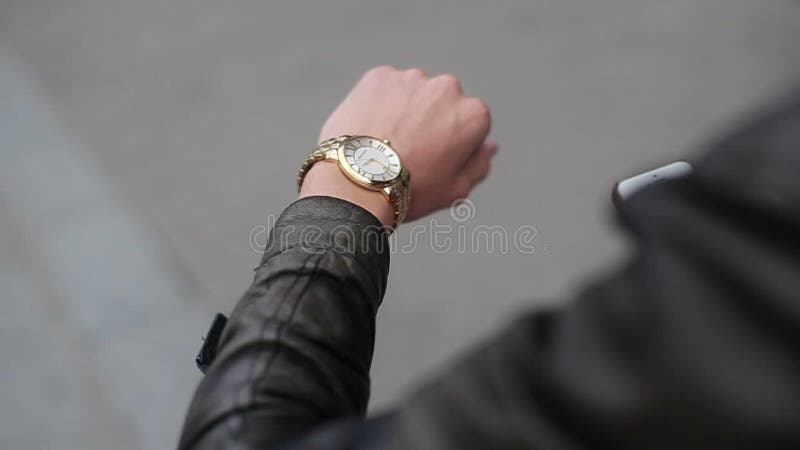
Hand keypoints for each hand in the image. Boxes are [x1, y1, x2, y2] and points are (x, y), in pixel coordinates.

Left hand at [300, 65, 496, 224]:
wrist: (357, 182)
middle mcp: (447, 87)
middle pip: (441, 103)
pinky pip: (384, 88)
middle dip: (429, 120)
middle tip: (406, 151)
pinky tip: (369, 129)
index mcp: (473, 114)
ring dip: (404, 109)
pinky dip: (378, 103)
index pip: (469, 123)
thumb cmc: (411, 192)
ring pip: (412, 93)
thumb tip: (491, 146)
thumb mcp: (455, 190)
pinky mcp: (380, 76)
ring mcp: (412, 78)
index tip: (433, 160)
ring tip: (384, 142)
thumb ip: (479, 164)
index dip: (451, 144)